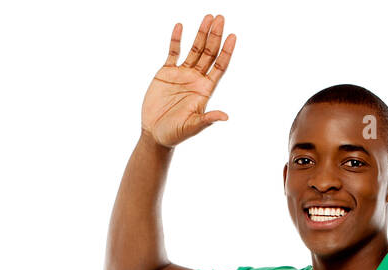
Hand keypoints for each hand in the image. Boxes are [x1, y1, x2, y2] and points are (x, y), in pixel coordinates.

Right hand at [141, 14, 235, 147]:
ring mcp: (182, 74)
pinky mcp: (166, 72)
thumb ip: (207, 120)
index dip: (226, 51)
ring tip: (208, 17)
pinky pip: (173, 52)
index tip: (233, 35)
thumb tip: (225, 116)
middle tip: (220, 18)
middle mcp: (196, 79)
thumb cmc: (175, 134)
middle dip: (215, 36)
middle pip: (209, 53)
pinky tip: (181, 26)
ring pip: (194, 49)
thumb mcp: (192, 127)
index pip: (219, 66)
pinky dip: (176, 39)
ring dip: (201, 33)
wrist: (155, 133)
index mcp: (204, 90)